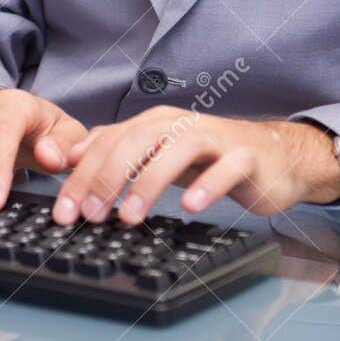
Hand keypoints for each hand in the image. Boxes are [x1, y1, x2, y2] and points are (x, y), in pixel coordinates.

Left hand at [52, 107, 339, 224]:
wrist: (275, 157)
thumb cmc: (211, 157)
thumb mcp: (158, 152)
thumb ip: (118, 150)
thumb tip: (72, 156)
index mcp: (155, 124)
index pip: (109, 142)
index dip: (82, 175)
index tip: (64, 210)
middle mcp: (180, 125)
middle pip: (136, 141)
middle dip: (107, 177)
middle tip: (90, 214)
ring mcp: (215, 139)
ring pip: (177, 149)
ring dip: (149, 182)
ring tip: (131, 217)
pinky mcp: (245, 157)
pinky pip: (226, 167)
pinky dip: (207, 185)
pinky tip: (190, 206)